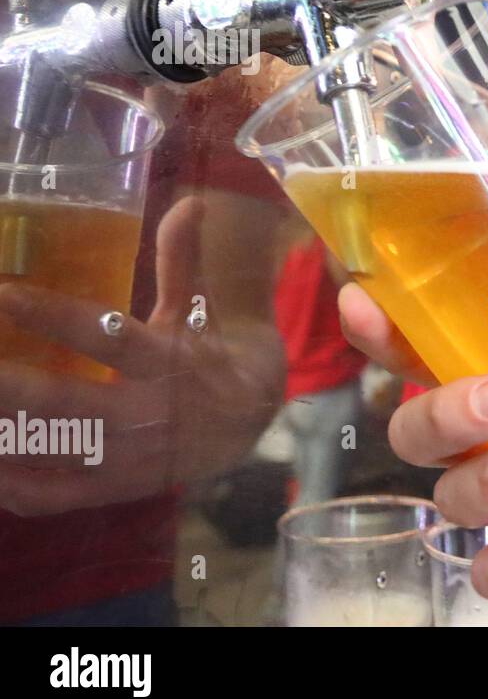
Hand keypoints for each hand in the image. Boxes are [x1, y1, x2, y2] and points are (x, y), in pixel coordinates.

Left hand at [0, 198, 285, 515]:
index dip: (51, 317)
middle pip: (63, 404)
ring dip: (2, 434)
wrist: (251, 423)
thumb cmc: (210, 355)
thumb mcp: (199, 307)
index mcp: (169, 361)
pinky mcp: (115, 488)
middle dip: (5, 387)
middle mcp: (147, 413)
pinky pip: (54, 495)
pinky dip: (13, 486)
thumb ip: (182, 259)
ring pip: (52, 451)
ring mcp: (129, 459)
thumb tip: (191, 203)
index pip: (106, 337)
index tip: (2, 294)